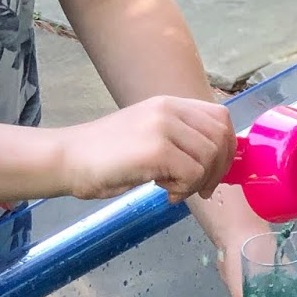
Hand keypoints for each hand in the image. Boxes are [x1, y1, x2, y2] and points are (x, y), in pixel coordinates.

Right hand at [61, 96, 234, 201]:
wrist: (68, 159)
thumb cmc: (107, 156)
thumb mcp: (149, 135)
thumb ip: (181, 138)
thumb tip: (218, 160)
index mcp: (169, 104)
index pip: (220, 118)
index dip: (227, 148)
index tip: (215, 172)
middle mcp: (169, 109)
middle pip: (221, 138)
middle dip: (217, 171)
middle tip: (198, 190)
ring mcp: (163, 126)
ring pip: (210, 159)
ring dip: (197, 183)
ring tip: (173, 190)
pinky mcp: (156, 149)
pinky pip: (193, 174)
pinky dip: (184, 190)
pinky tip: (163, 192)